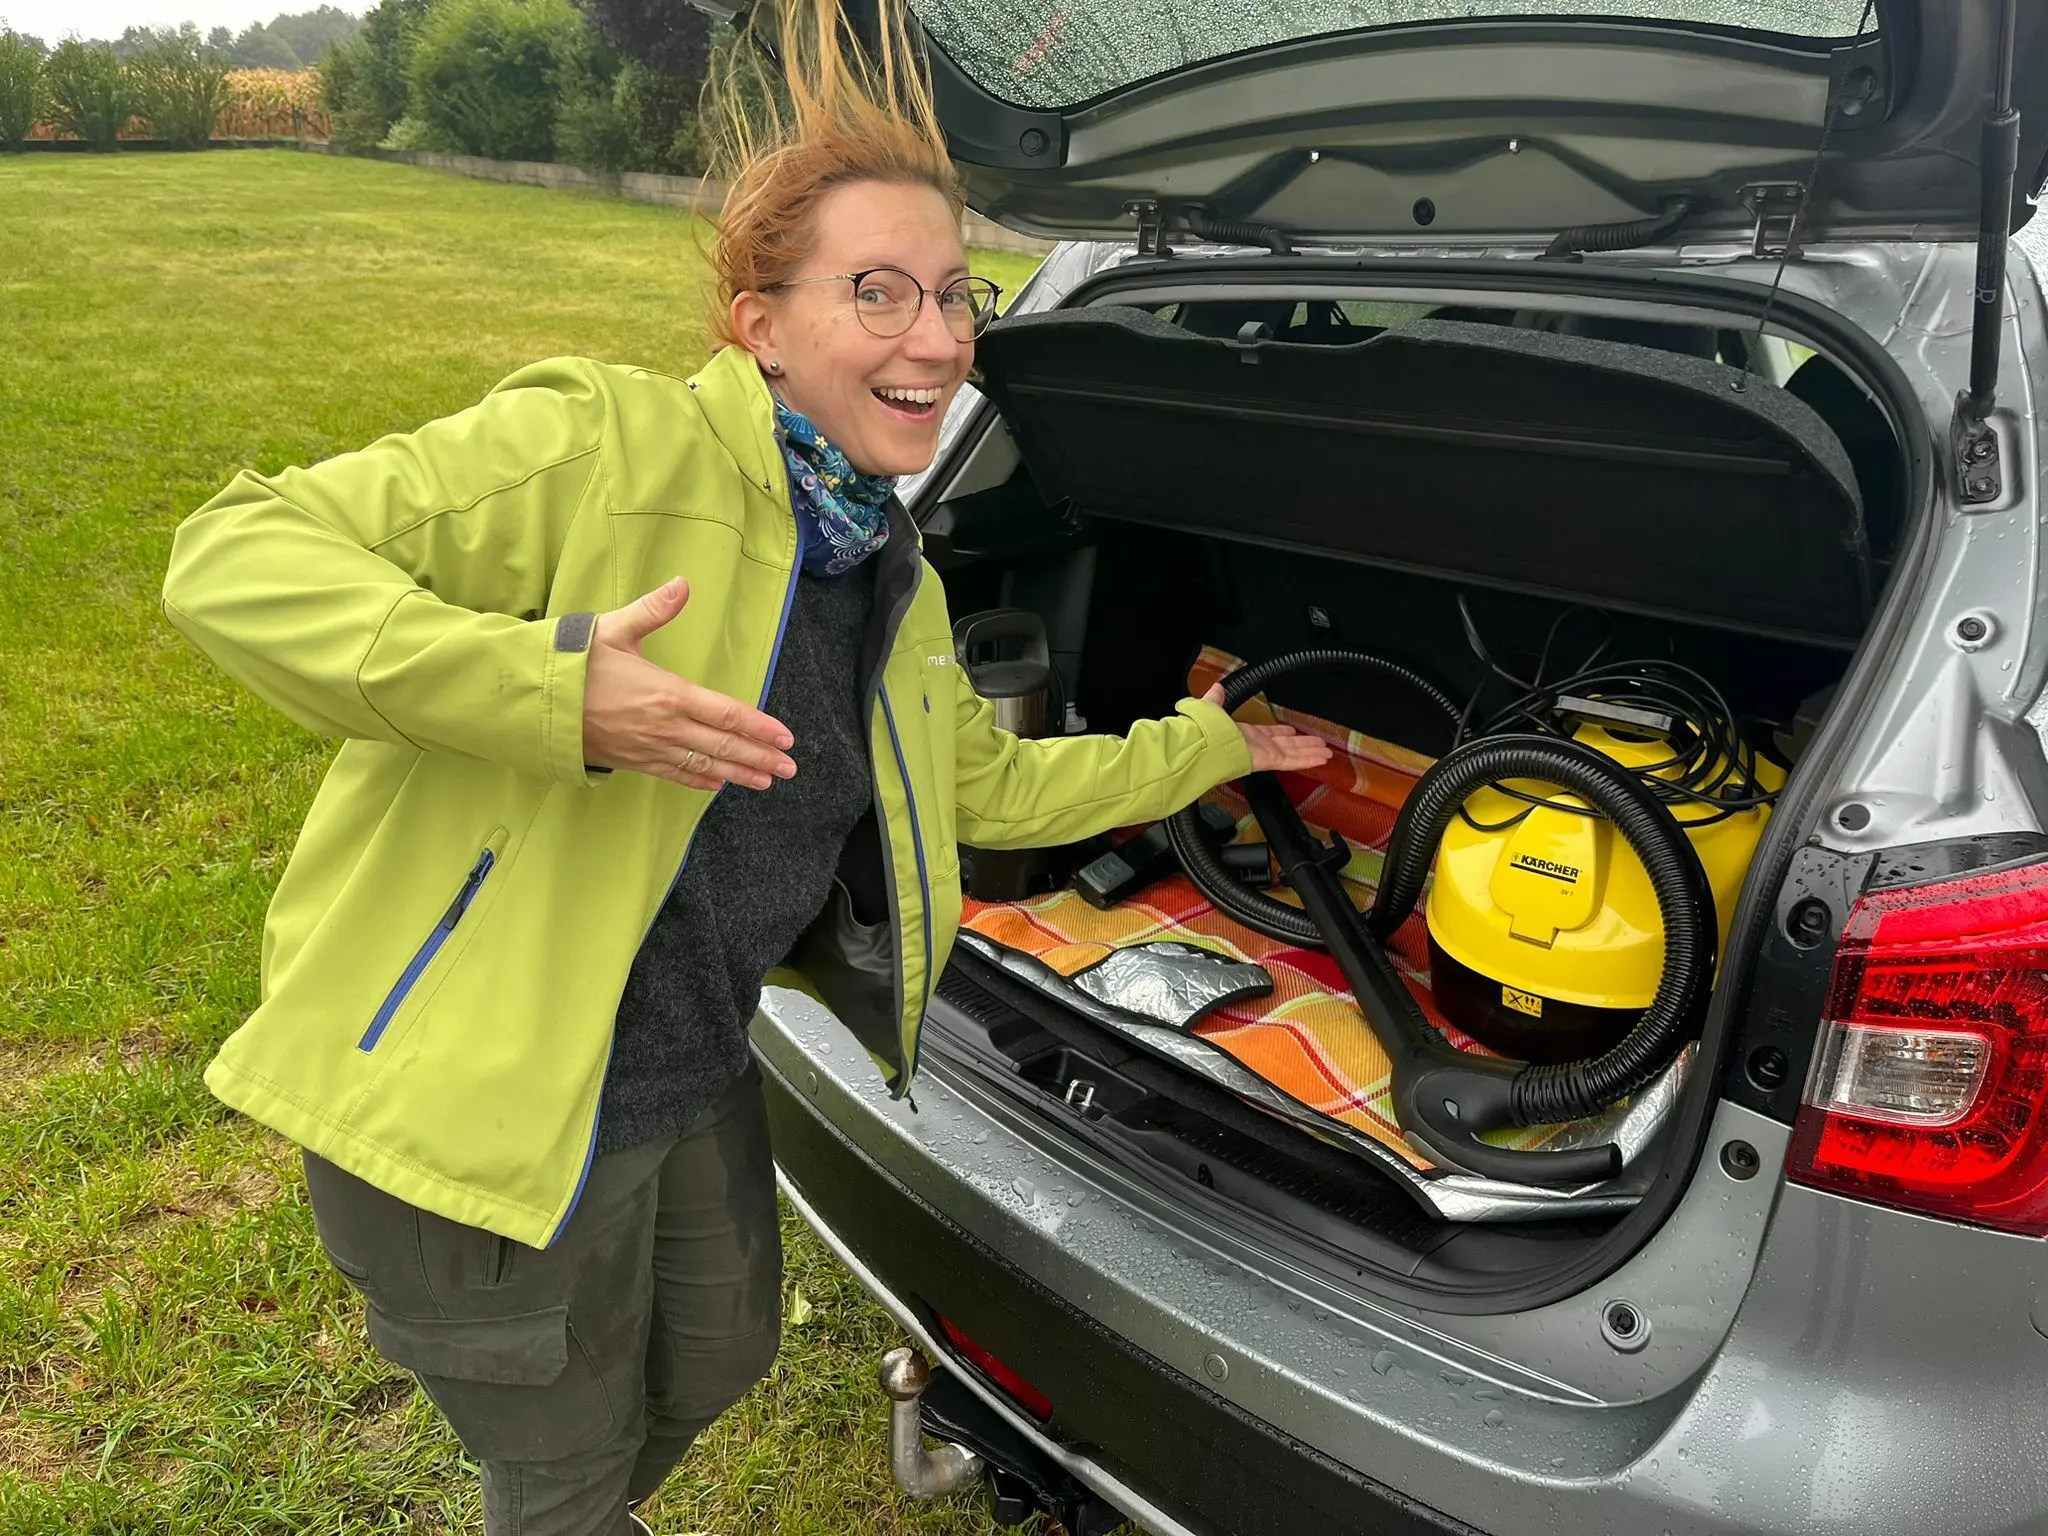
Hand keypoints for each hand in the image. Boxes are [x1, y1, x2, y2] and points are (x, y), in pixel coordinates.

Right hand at [582, 576, 797, 791]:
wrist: (532, 703)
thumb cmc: (573, 663)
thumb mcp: (614, 629)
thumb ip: (653, 610)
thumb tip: (682, 584)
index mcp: (668, 693)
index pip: (727, 714)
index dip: (759, 728)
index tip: (785, 738)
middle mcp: (664, 726)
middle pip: (723, 746)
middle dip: (759, 758)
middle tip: (789, 768)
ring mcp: (649, 748)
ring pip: (703, 766)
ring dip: (738, 774)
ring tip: (766, 782)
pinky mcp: (632, 761)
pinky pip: (674, 775)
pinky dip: (700, 781)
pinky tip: (717, 785)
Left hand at [1202, 683, 1333, 773]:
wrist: (1202, 743)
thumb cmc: (1205, 728)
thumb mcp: (1211, 708)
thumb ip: (1216, 700)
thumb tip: (1216, 688)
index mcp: (1243, 734)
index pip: (1267, 734)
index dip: (1280, 733)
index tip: (1292, 732)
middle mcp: (1256, 745)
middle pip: (1285, 745)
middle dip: (1303, 745)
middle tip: (1320, 745)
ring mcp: (1263, 754)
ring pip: (1292, 753)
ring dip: (1310, 752)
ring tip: (1327, 752)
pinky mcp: (1267, 761)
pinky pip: (1290, 760)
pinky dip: (1306, 759)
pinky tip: (1321, 759)